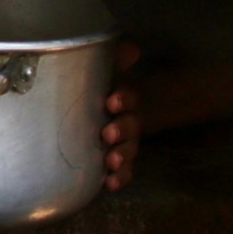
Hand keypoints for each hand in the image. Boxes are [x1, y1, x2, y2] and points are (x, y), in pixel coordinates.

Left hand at [102, 42, 142, 191]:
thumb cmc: (101, 87)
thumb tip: (131, 49)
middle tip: (108, 133)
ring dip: (121, 157)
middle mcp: (127, 121)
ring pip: (127, 151)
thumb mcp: (106, 70)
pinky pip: (123, 172)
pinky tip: (109, 184)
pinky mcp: (115, 161)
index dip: (124, 99)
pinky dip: (119, 179)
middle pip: (131, 127)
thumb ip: (117, 58)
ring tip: (111, 161)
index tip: (112, 101)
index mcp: (124, 98)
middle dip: (122, 131)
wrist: (103, 108)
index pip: (130, 97)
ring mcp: (123, 143)